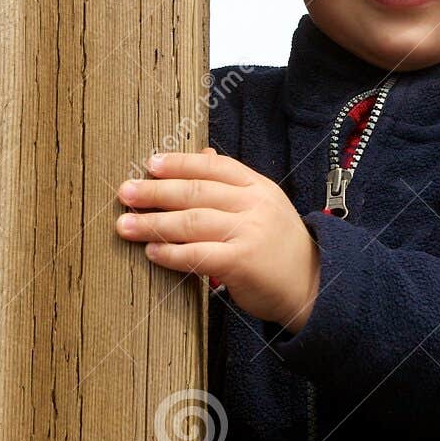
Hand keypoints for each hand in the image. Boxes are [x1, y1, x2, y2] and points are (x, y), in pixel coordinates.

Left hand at [114, 147, 320, 332]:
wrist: (313, 285)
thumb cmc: (280, 245)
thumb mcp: (263, 204)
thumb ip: (232, 182)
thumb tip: (202, 155)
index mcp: (257, 186)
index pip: (213, 168)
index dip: (179, 163)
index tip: (149, 164)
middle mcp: (254, 205)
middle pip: (196, 192)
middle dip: (156, 191)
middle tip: (125, 192)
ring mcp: (249, 233)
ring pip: (192, 221)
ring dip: (154, 222)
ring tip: (125, 225)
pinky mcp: (242, 263)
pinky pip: (198, 254)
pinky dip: (171, 253)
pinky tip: (152, 251)